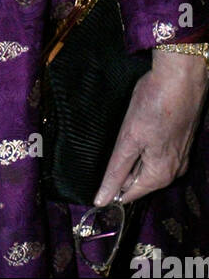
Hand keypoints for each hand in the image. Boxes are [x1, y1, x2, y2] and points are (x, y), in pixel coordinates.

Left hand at [94, 50, 208, 205]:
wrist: (182, 77)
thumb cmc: (154, 106)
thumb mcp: (128, 140)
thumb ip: (116, 171)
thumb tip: (101, 200)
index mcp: (160, 176)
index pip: (129, 194)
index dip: (110, 187)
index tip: (95, 176)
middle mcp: (174, 171)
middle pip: (139, 179)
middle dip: (123, 167)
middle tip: (114, 143)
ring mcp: (180, 156)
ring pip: (148, 164)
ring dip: (134, 154)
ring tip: (127, 132)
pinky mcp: (180, 141)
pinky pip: (158, 152)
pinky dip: (145, 145)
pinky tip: (140, 128)